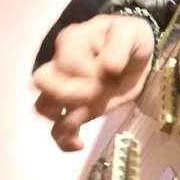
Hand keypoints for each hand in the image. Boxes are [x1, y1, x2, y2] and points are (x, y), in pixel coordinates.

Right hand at [31, 14, 154, 151]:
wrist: (136, 55)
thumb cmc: (129, 38)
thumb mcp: (129, 34)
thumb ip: (118, 48)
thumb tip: (107, 67)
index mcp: (73, 41)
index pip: (67, 62)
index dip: (86, 73)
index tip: (109, 73)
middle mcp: (61, 65)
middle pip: (43, 82)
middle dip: (66, 94)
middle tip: (92, 95)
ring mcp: (66, 90)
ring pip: (44, 107)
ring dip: (62, 118)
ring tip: (84, 119)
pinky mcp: (76, 110)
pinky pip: (59, 129)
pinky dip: (64, 140)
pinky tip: (79, 145)